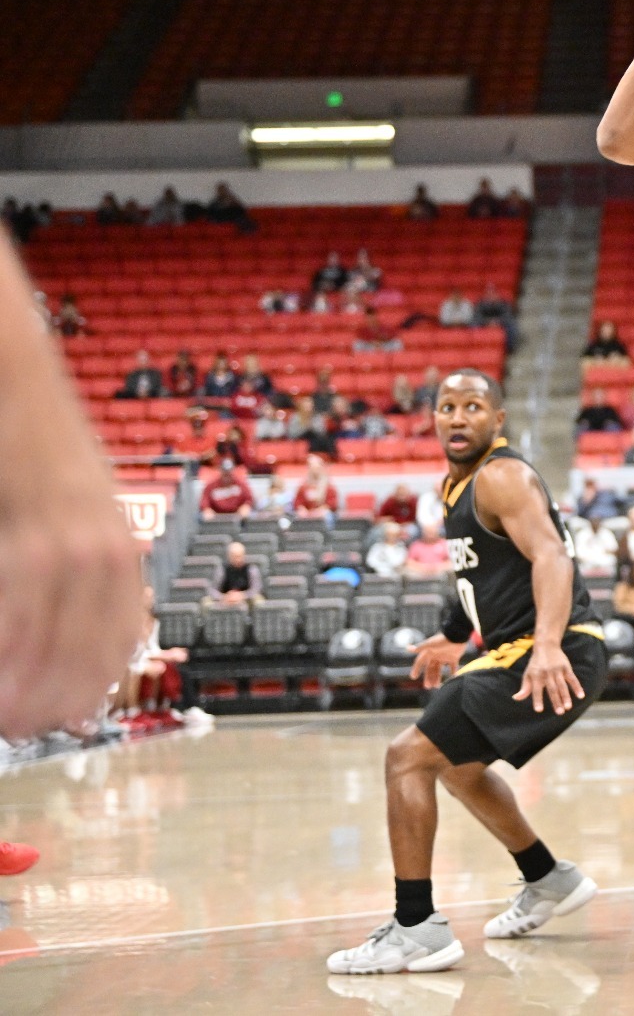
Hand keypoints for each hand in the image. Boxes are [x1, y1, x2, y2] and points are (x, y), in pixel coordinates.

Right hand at [0, 472, 145, 741]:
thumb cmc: (46, 466)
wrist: (27, 404)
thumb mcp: (82, 524)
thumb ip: (80, 580)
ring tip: (3, 715)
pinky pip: (17, 614)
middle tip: (17, 728)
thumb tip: (60, 647)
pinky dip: (5, 649)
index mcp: (124, 560)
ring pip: (50, 645)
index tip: (57, 721)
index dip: (85, 694)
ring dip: (20, 688)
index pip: (117, 648)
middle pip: (85, 657)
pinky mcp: (34, 543)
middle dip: (48, 703)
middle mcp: (110, 560)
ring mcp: (75, 552)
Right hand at [409, 634, 462, 689]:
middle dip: (428, 677)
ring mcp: (445, 657)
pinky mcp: (454, 657)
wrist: (457, 635)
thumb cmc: (442, 640)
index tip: (413, 677)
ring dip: (437, 677)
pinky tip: (451, 679)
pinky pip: (452, 667)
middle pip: (430, 669)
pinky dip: (452, 673)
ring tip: (436, 686)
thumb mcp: (430, 645)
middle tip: (427, 686)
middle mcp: (436, 655)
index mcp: (429, 652)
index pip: (420, 662)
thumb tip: (407, 648)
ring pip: (439, 670)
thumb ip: (420, 648)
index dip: (416, 669)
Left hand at [513, 642, 586, 714]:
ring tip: (568, 707)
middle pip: (552, 689)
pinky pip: (572, 678)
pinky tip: (581, 696)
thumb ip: (525, 688)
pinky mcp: (566, 667)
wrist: (546, 646)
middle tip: (560, 713)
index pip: (536, 690)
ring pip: (562, 685)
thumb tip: (516, 698)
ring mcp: (557, 670)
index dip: (537, 700)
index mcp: (536, 676)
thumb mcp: (528, 674)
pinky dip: (577, 687)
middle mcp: (547, 673)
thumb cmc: (535, 663)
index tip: (539, 710)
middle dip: (556, 701)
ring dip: (566, 697)